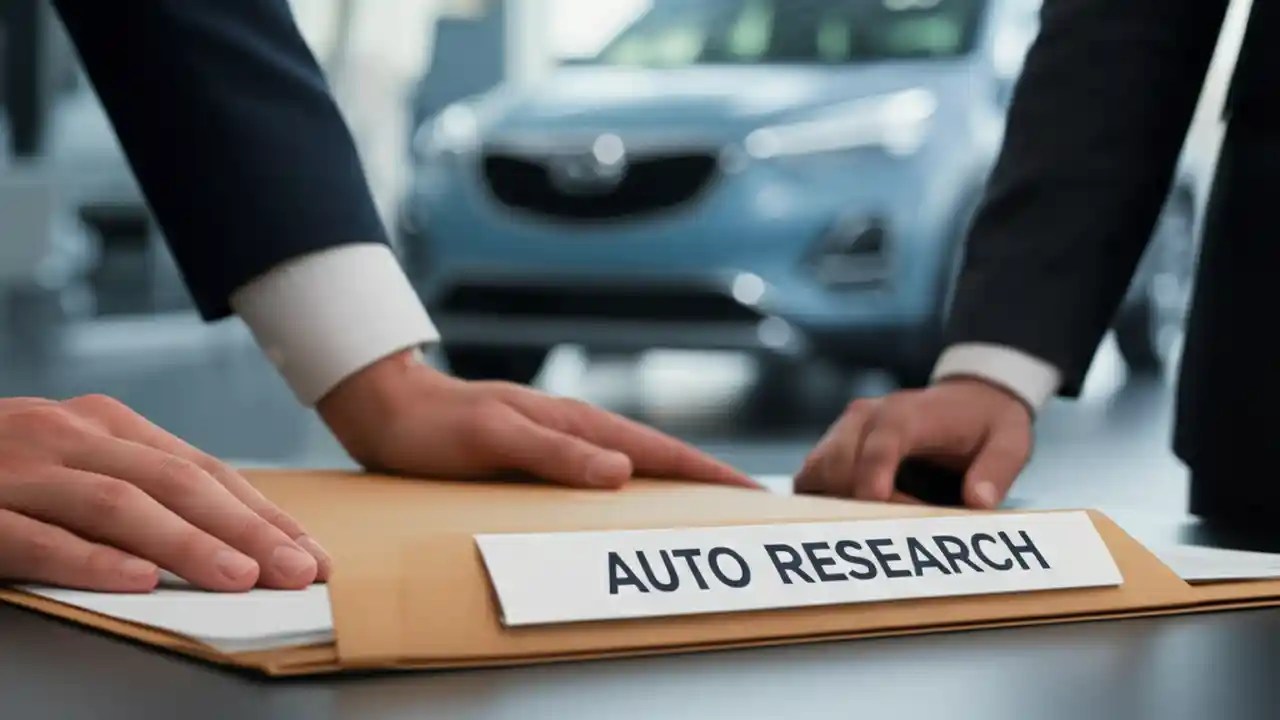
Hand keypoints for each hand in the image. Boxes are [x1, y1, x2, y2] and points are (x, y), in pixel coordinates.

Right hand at [0, 395, 329, 592]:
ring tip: (239, 578)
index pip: (204, 471)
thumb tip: (235, 539)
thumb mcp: (81, 465)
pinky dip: (88, 559)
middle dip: (246, 530)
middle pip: (176, 483)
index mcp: (107, 425)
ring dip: (186, 543)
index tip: (311, 553)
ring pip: (117, 504)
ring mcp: (19, 468)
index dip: (263, 514)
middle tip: (296, 570)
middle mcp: (70, 435)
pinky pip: (34, 536)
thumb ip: (143, 489)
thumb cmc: (7, 472)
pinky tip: (136, 581)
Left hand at [318, 350, 756, 488]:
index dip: (708, 474)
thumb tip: (623, 472)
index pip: (658, 452)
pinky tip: (632, 509)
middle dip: (706, 482)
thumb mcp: (492, 438)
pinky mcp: (541, 457)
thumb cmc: (434, 426)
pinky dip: (634, 492)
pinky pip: (604, 478)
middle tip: (749, 509)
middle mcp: (576, 431)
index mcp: (576, 423)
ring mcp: (561, 442)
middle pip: (657, 459)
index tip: (752, 494)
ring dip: (673, 488)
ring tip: (706, 514)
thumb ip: (555, 453)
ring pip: (634, 468)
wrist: (388, 409)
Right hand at [795, 379, 1032, 508]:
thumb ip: (997, 470)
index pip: (883, 439)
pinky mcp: (835, 445)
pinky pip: (812, 476)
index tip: (877, 502)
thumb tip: (978, 501)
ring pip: (816, 470)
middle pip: (838, 460)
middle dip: (856, 502)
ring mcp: (846, 428)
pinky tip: (849, 522)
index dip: (874, 471)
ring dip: (833, 504)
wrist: (969, 397)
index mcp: (910, 412)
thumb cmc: (987, 424)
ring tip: (869, 530)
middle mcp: (868, 415)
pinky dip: (823, 502)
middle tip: (893, 533)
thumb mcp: (1011, 441)